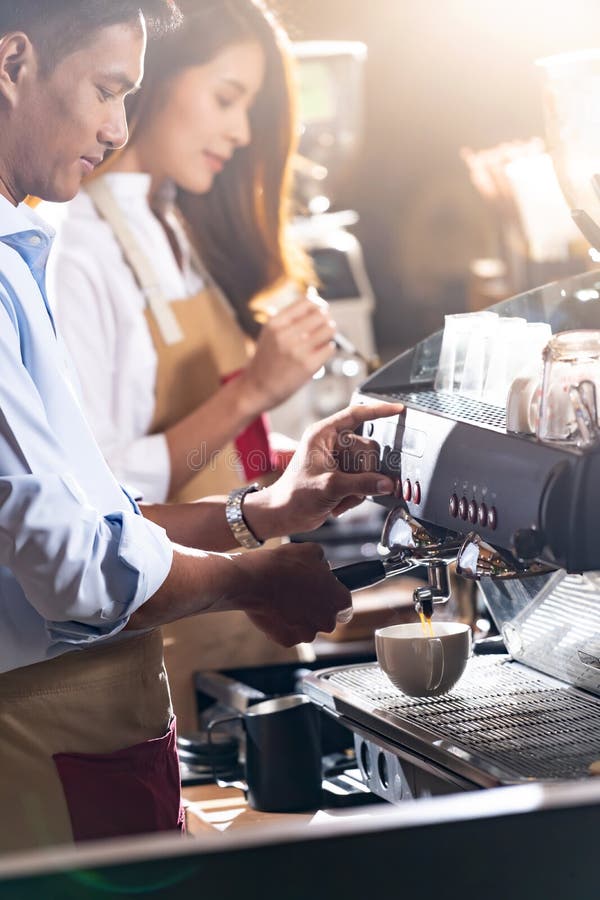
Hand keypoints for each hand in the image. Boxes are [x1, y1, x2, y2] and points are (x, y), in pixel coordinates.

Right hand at [220, 542, 350, 645]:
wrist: (254, 581)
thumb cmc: (284, 564)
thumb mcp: (311, 551)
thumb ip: (323, 562)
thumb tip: (322, 567)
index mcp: (339, 600)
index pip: (345, 605)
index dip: (332, 598)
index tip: (323, 594)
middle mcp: (327, 621)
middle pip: (325, 619)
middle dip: (315, 610)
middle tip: (298, 594)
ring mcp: (307, 634)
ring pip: (306, 628)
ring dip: (298, 618)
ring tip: (282, 599)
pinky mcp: (287, 641)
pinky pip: (287, 633)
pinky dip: (281, 624)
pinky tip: (273, 609)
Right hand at [240, 296, 336, 411]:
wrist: (257, 388)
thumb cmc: (267, 359)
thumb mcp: (270, 333)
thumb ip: (290, 317)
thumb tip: (316, 297)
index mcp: (275, 323)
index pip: (307, 301)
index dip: (319, 305)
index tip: (320, 312)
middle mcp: (285, 334)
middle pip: (321, 314)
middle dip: (326, 320)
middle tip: (322, 329)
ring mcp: (297, 351)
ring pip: (329, 329)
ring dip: (329, 334)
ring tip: (321, 341)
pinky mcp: (308, 366)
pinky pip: (330, 348)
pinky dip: (327, 350)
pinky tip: (318, 354)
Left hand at [244, 402, 403, 538]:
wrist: (283, 515)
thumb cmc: (293, 495)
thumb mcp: (329, 487)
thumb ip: (361, 484)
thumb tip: (386, 483)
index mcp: (324, 434)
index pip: (356, 414)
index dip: (379, 410)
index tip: (398, 409)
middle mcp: (332, 444)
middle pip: (367, 449)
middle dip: (362, 474)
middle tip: (347, 488)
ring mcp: (338, 461)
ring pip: (368, 468)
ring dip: (358, 488)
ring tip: (338, 497)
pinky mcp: (342, 476)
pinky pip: (364, 482)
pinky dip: (355, 496)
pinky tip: (339, 502)